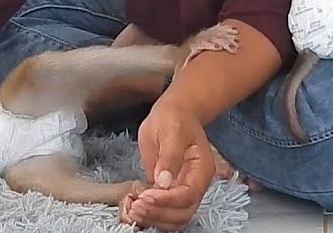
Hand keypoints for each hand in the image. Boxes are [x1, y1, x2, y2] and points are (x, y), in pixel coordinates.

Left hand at [119, 99, 215, 230]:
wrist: (171, 114)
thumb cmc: (174, 118)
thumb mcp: (172, 131)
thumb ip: (170, 156)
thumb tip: (165, 182)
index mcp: (201, 170)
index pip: (189, 195)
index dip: (168, 200)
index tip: (146, 196)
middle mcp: (194, 184)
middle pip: (182, 213)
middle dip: (158, 213)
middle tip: (136, 206)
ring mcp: (180, 190)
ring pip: (171, 218)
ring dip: (152, 218)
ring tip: (131, 208)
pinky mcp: (165, 191)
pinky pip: (159, 210)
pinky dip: (146, 213)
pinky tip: (130, 203)